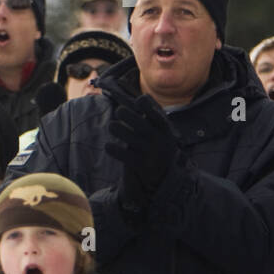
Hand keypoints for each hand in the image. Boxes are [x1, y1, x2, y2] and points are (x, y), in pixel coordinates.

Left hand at [105, 94, 179, 209]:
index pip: (157, 116)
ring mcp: (150, 153)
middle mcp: (159, 141)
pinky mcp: (141, 165)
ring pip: (130, 138)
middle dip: (127, 114)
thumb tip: (141, 97)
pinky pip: (124, 156)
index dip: (147, 106)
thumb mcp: (160, 132)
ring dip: (117, 128)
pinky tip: (108, 146)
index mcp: (165, 130)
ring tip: (112, 126)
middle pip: (140, 124)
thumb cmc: (157, 146)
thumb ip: (151, 118)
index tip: (138, 101)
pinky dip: (113, 149)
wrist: (164, 176)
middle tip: (119, 111)